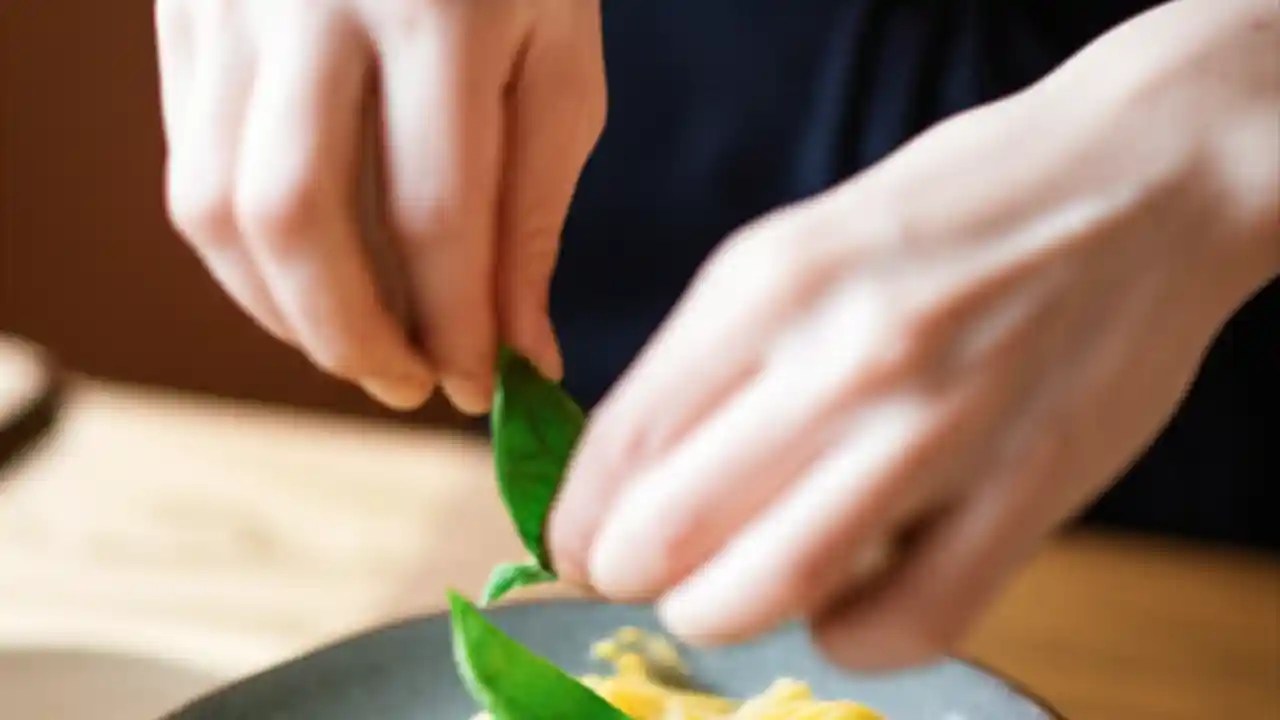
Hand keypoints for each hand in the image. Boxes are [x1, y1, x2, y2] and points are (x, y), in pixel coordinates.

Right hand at [156, 0, 605, 411]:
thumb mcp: (557, 62)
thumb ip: (534, 211)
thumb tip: (522, 352)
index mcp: (437, 6)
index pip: (435, 212)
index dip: (456, 326)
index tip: (481, 387)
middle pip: (295, 219)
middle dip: (351, 337)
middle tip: (406, 386)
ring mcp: (229, 5)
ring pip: (216, 205)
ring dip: (283, 312)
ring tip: (356, 346)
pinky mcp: (183, 18)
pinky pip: (189, 167)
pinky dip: (245, 253)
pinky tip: (304, 280)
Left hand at [550, 0, 1277, 668]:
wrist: (1141, 179)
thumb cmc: (956, 211)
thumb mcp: (802, 247)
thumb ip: (715, 359)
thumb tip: (634, 474)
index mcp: (770, 283)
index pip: (624, 441)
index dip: (577, 520)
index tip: (575, 547)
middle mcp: (843, 353)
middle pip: (671, 530)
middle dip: (630, 574)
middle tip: (640, 574)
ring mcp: (940, 428)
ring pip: (769, 589)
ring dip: (719, 612)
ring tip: (728, 592)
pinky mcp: (1027, 490)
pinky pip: (905, 624)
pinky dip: (850, 636)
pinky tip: (844, 603)